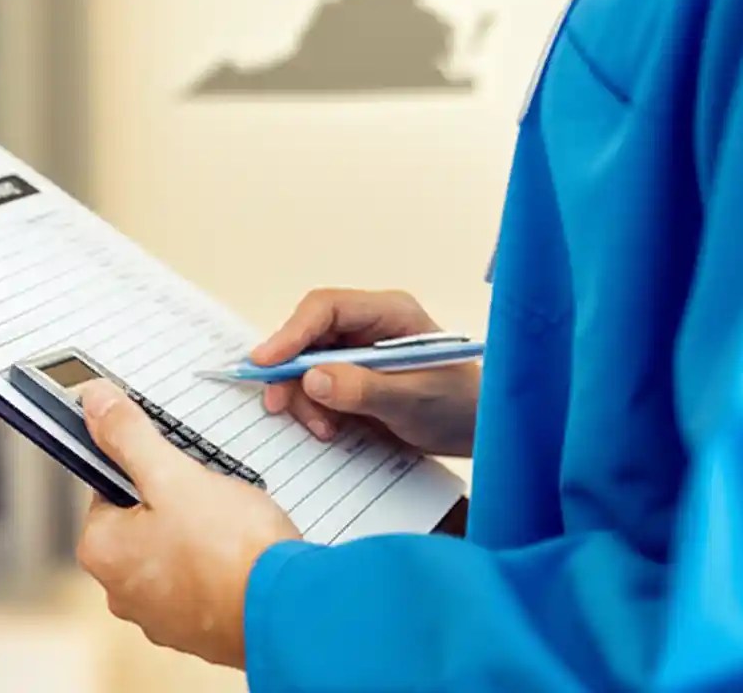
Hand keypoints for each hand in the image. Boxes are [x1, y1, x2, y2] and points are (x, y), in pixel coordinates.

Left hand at [74, 380, 299, 668]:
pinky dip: (217, 568)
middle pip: (142, 522)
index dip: (146, 467)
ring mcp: (159, 617)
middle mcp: (120, 591)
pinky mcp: (196, 632)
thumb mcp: (173, 475)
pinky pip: (200, 584)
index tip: (176, 466)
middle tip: (211, 495)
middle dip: (175, 503)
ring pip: (172, 553)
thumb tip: (94, 402)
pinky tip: (242, 556)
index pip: (108, 488)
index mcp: (102, 551)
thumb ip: (129, 436)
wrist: (287, 610)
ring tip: (232, 526)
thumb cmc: (231, 548)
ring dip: (197, 537)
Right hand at [252, 289, 481, 456]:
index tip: (266, 362)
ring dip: (303, 397)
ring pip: (305, 363)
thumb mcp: (413, 398)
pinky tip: (331, 428)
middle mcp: (369, 326)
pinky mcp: (352, 376)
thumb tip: (312, 378)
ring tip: (323, 428)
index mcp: (389, 313)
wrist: (476, 432)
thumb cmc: (459, 406)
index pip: (327, 309)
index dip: (291, 333)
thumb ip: (364, 388)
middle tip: (279, 404)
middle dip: (290, 372)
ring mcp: (358, 351)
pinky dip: (313, 408)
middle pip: (308, 336)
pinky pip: (315, 385)